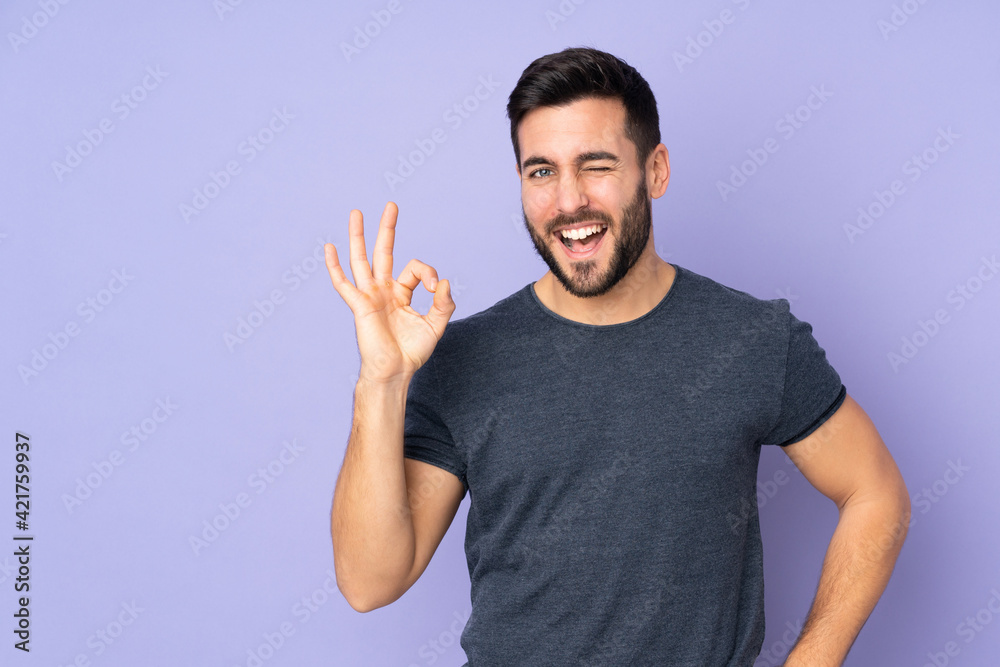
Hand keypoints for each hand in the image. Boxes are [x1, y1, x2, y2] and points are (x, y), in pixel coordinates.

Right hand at [324, 202, 454, 384]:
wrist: (395, 370)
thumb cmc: (412, 351)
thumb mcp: (436, 325)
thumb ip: (443, 303)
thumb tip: (443, 281)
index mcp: (401, 292)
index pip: (415, 268)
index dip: (428, 273)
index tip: (436, 288)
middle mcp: (383, 290)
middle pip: (384, 252)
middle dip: (387, 229)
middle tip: (391, 205)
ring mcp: (370, 296)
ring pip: (361, 260)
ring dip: (358, 236)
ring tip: (356, 213)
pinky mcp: (359, 306)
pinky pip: (343, 284)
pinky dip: (335, 267)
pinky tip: (329, 248)